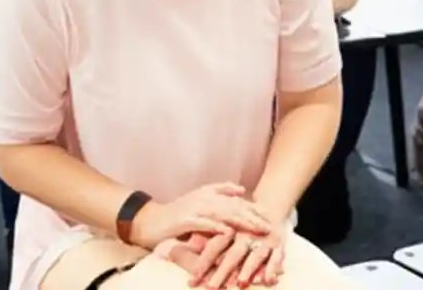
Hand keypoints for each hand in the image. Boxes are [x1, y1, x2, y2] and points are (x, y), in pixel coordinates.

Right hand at [130, 183, 272, 251]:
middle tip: (268, 226)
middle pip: (234, 207)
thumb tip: (241, 191)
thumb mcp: (201, 200)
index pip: (237, 201)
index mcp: (211, 193)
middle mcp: (205, 198)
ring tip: (256, 229)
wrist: (152, 221)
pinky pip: (204, 223)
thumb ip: (220, 193)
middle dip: (253, 217)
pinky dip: (216, 227)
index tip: (270, 216)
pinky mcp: (186, 219)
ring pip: (224, 214)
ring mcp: (196, 208)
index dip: (254, 208)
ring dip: (242, 222)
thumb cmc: (178, 214)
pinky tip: (228, 232)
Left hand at [188, 219, 285, 287]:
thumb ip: (201, 240)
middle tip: (211, 287)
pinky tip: (268, 281)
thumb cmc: (240, 224)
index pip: (215, 246)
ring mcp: (265, 240)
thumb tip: (174, 250)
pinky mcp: (280, 245)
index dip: (204, 263)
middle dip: (223, 271)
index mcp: (232, 228)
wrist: (272, 210)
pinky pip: (278, 257)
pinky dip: (273, 268)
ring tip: (240, 282)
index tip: (192, 279)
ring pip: (257, 255)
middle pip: (235, 253)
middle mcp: (248, 234)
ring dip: (249, 269)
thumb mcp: (221, 228)